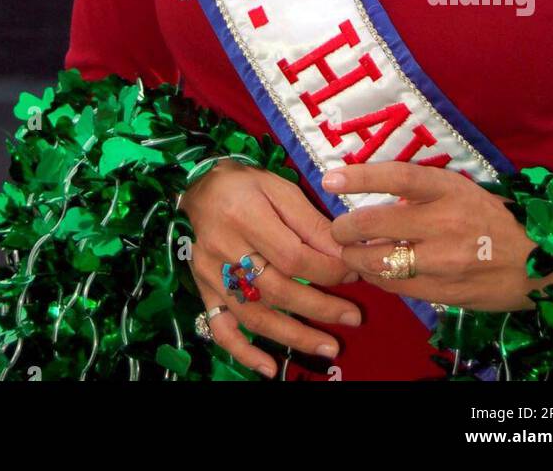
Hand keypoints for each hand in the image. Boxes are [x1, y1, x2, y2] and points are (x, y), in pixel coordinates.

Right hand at [179, 159, 361, 377]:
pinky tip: (269, 367)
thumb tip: (344, 254)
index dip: (327, 271)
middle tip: (353, 317)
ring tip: (329, 347)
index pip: (292, 256)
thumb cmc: (246, 184)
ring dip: (294, 336)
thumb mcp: (281, 189)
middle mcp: (224, 249)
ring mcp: (210, 274)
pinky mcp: (204, 289)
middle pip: (277, 289)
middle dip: (320, 307)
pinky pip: (221, 328)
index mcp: (245, 216)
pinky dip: (244, 352)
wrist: (199, 186)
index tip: (353, 274)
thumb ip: (311, 223)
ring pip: (255, 315)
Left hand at [323, 162, 552, 311]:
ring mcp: (445, 262)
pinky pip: (397, 287)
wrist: (542, 263)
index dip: (360, 177)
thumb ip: (424, 194)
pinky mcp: (445, 293)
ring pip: (380, 263)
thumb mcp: (463, 192)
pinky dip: (379, 279)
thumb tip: (382, 199)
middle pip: (376, 224)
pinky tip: (376, 273)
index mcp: (450, 190)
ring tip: (351, 254)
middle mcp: (445, 224)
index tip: (330, 178)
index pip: (397, 177)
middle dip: (345, 229)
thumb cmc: (496, 220)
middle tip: (337, 230)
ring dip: (356, 260)